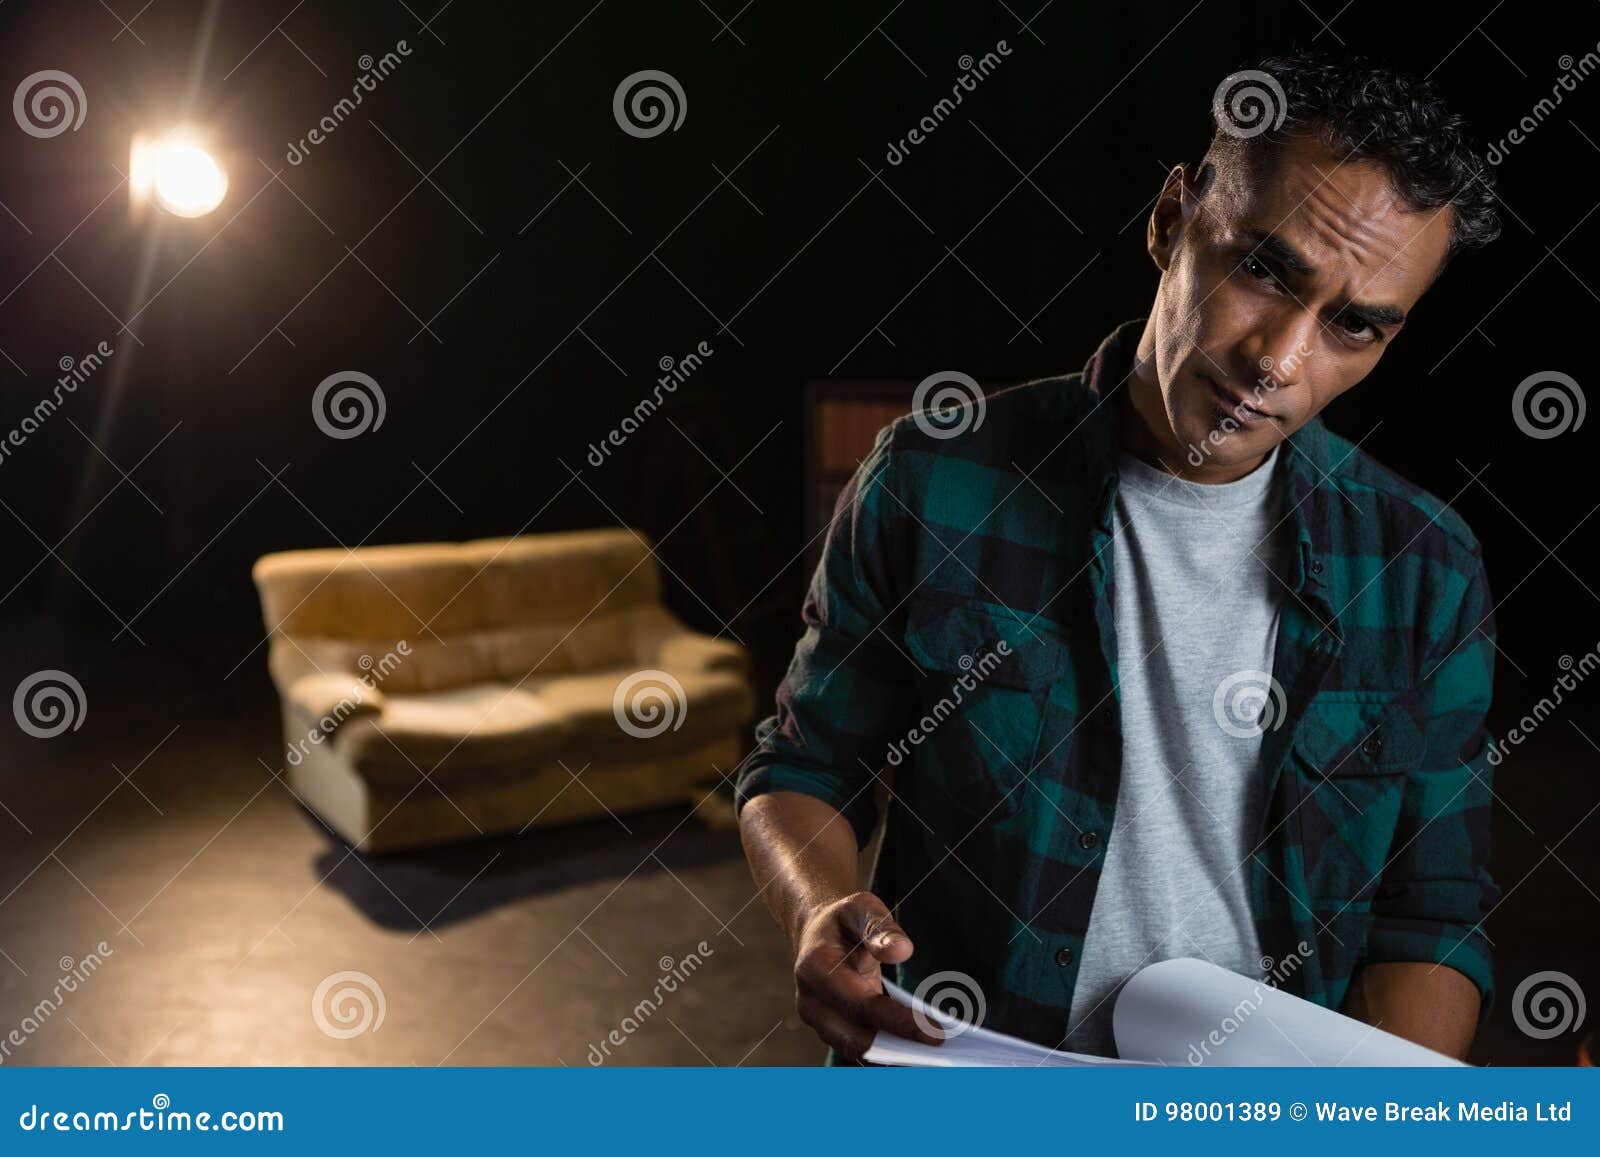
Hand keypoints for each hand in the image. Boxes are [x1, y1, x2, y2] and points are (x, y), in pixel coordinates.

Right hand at [792, 891, 942, 1060]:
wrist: (816, 931)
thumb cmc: (843, 919)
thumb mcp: (862, 908)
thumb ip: (880, 928)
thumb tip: (902, 951)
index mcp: (816, 967)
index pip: (861, 1006)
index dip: (898, 1022)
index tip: (934, 1033)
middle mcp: (810, 1000)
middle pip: (856, 1038)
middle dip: (899, 1046)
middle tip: (939, 1046)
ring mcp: (817, 1019)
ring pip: (857, 1049)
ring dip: (893, 1054)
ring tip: (931, 1052)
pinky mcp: (829, 1029)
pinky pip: (858, 1047)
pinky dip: (886, 1051)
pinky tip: (915, 1047)